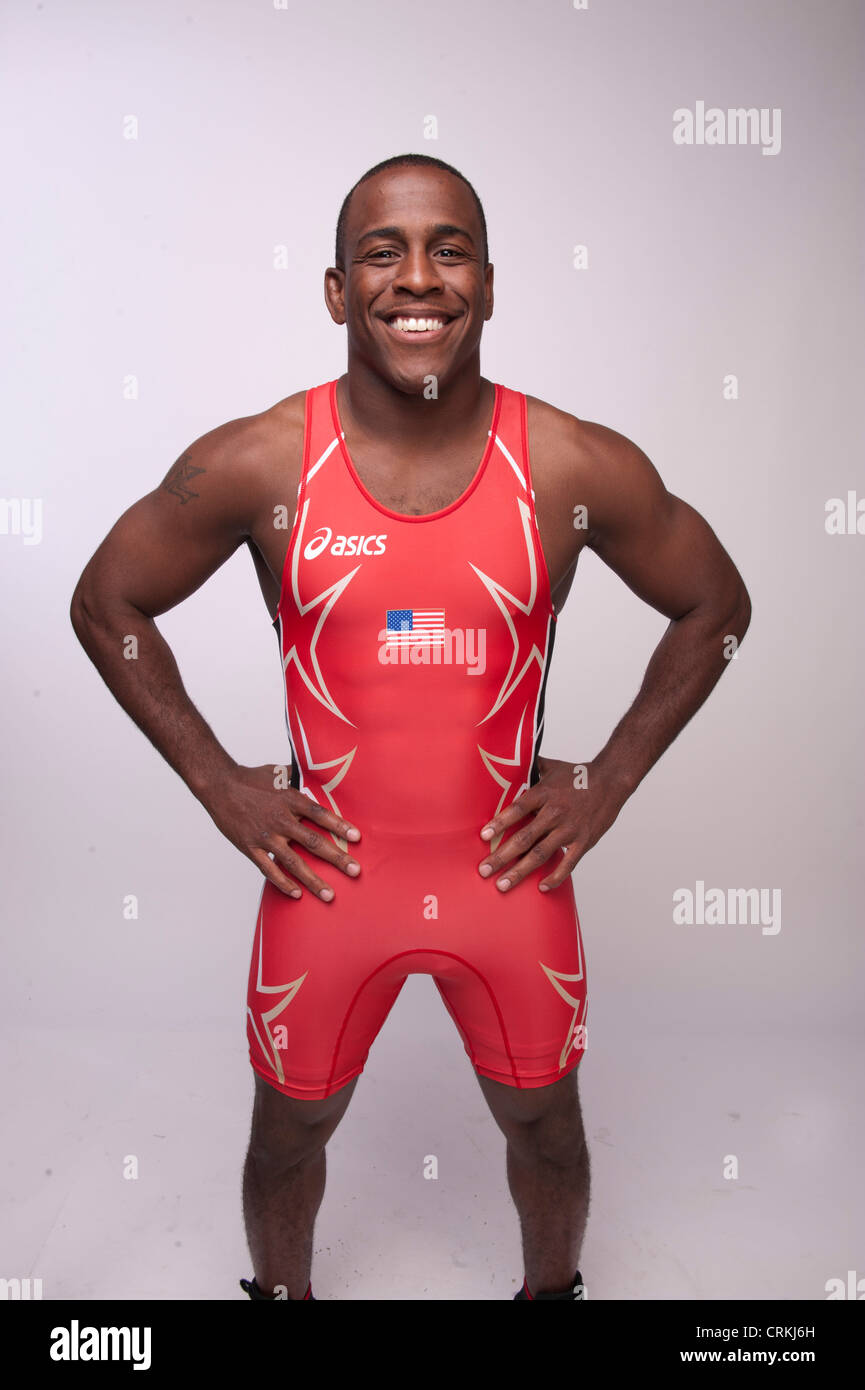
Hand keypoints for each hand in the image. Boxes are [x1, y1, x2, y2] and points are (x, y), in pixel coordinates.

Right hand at [202, 763, 360, 899]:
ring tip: (329, 894)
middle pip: (313, 842)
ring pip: (293, 862)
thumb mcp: (279, 772)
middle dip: (337, 858)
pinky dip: (283, 883)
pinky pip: (268, 869)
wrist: (219, 786)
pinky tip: (296, 894)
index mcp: (290, 800)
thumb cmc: (250, 778)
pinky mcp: (250, 848)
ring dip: (313, 880)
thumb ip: (300, 778)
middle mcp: (281, 819)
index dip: (339, 826)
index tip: (356, 838)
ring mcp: (266, 836)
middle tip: (355, 871)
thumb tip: (318, 775)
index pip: (320, 814)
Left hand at [477, 755, 628, 891]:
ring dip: (520, 871)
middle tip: (483, 871)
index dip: (500, 823)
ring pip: (541, 854)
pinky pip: (568, 864)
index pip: (518, 809)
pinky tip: (542, 888)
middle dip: (501, 856)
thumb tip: (510, 761)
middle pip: (524, 838)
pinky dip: (555, 878)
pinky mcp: (584, 841)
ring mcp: (569, 829)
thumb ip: (530, 767)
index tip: (483, 836)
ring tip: (503, 885)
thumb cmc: (579, 775)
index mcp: (544, 794)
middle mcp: (555, 813)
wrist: (612, 781)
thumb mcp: (552, 767)